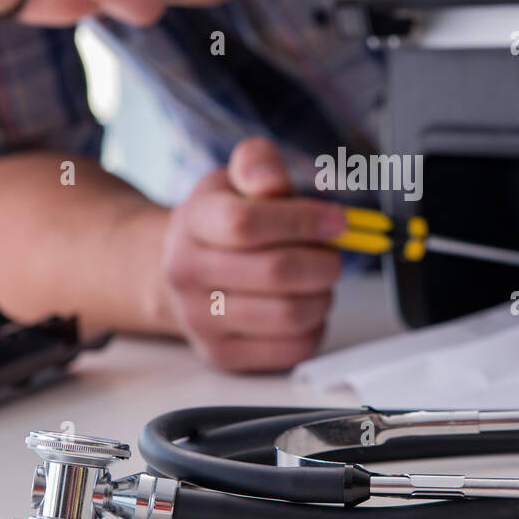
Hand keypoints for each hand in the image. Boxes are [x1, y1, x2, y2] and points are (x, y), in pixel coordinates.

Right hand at [161, 137, 346, 371]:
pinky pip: (293, 348)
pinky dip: (315, 326)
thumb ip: (258, 164)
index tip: (337, 221)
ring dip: (323, 295)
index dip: (303, 222)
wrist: (181, 272)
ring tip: (319, 280)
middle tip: (333, 254)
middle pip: (276, 272)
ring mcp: (201, 320)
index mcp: (192, 222)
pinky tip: (305, 305)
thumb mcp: (234, 179)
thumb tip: (273, 182)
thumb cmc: (220, 224)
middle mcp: (186, 273)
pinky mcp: (222, 354)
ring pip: (290, 314)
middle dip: (323, 262)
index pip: (246, 223)